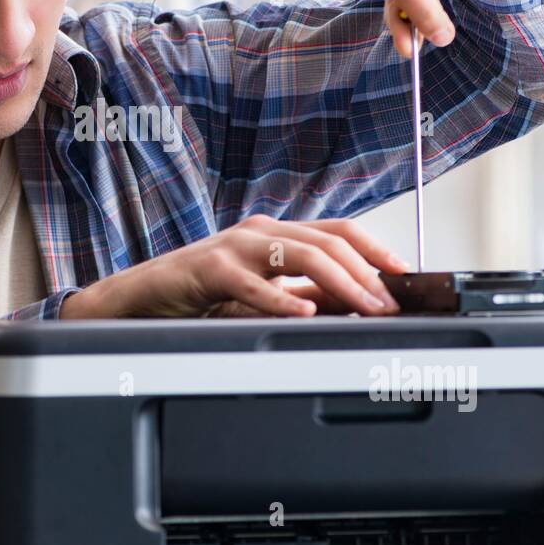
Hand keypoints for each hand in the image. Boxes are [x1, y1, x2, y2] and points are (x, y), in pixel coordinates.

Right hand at [58, 215, 409, 319]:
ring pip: (299, 253)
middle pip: (327, 240)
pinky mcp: (208, 268)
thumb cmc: (195, 296)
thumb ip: (298, 296)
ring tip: (365, 306)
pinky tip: (303, 313)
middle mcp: (259, 232)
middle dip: (367, 271)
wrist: (137, 299)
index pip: (337, 231)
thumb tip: (350, 307)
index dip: (376, 248)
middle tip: (391, 302)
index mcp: (274, 235)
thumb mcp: (257, 295)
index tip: (406, 273)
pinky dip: (281, 299)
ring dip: (340, 282)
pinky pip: (252, 283)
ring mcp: (234, 246)